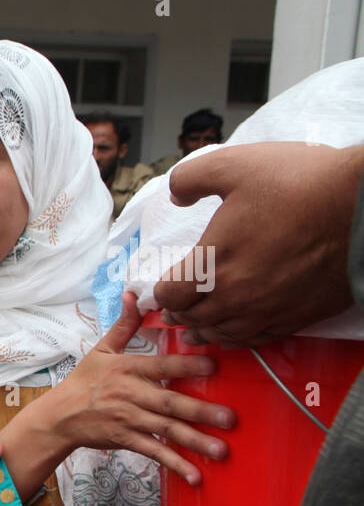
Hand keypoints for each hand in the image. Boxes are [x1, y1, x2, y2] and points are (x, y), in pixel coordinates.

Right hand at [40, 292, 233, 485]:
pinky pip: (153, 452)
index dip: (186, 365)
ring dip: (195, 441)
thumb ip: (125, 324)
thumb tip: (134, 293)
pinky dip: (174, 464)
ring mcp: (128, 420)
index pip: (161, 366)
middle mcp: (131, 395)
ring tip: (221, 450)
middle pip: (170, 403)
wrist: (59, 417)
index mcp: (128, 370)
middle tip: (231, 418)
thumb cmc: (83, 382)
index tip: (214, 365)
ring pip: (166, 430)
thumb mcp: (101, 350)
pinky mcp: (125, 439)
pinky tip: (195, 475)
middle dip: (201, 411)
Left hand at [154, 142, 362, 347]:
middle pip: (193, 318)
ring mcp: (266, 310)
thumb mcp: (234, 165)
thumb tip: (175, 195)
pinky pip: (257, 339)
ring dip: (204, 331)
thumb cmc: (299, 183)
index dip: (161, 292)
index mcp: (213, 262)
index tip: (163, 287)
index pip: (171, 294)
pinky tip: (235, 334)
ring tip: (195, 331)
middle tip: (174, 310)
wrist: (363, 207)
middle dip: (179, 313)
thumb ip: (192, 178)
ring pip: (222, 334)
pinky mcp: (296, 317)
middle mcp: (235, 295)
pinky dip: (238, 339)